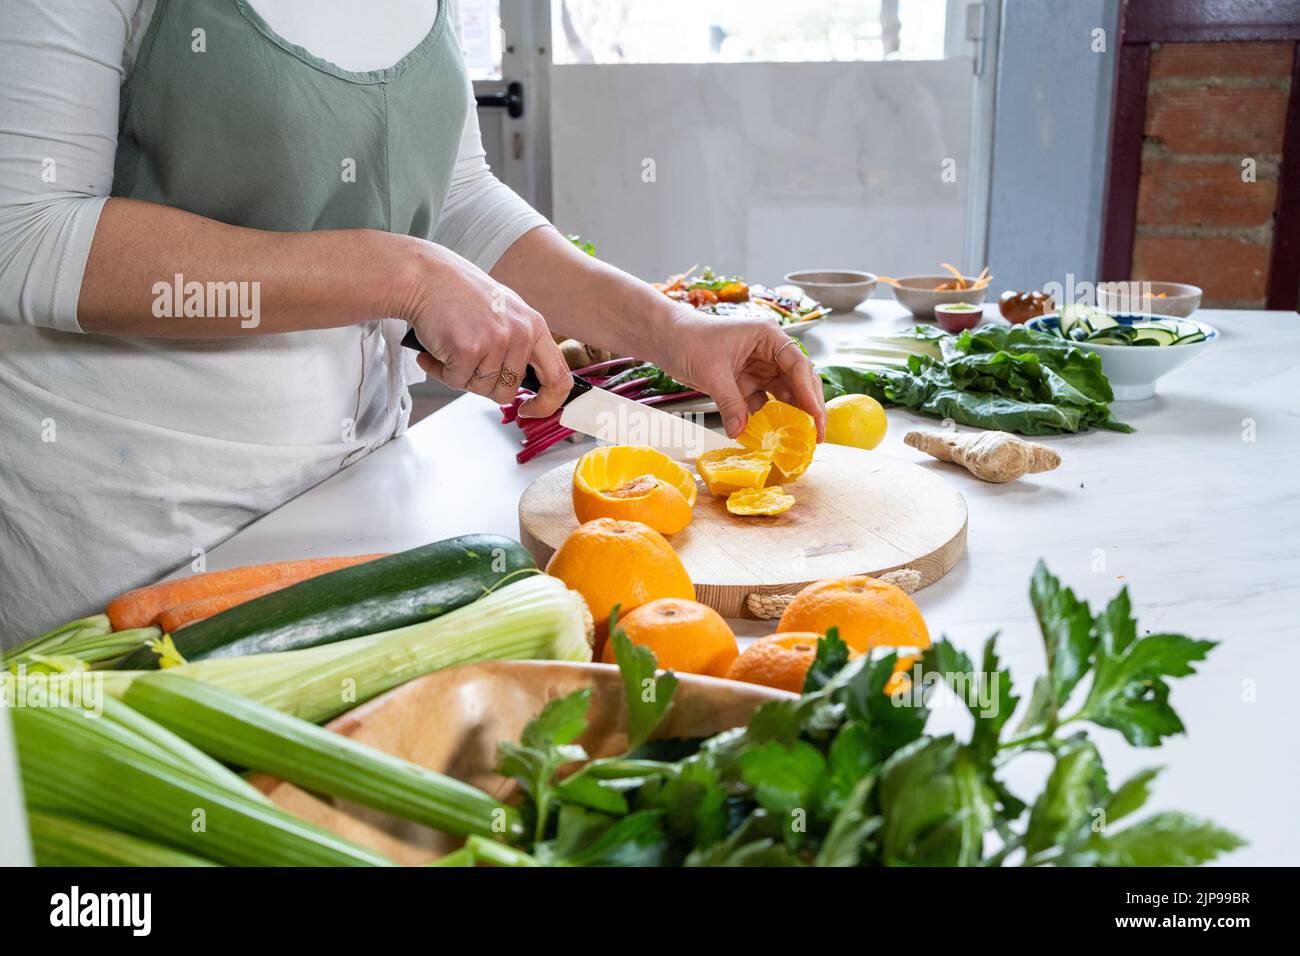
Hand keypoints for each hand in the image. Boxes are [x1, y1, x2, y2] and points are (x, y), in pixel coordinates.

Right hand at [395, 242, 569, 416]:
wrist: (424, 276)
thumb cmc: (459, 295)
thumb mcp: (505, 314)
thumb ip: (519, 346)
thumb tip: (527, 382)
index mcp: (534, 326)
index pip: (558, 378)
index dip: (546, 404)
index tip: (530, 410)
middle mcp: (520, 334)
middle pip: (509, 390)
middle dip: (485, 386)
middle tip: (468, 364)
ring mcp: (496, 341)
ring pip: (481, 388)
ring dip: (460, 376)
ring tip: (450, 349)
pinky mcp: (469, 349)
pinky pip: (456, 381)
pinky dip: (441, 371)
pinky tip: (434, 350)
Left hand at [651, 307, 826, 439]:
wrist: (667, 338)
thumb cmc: (689, 340)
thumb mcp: (712, 371)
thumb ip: (729, 402)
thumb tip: (740, 431)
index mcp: (768, 336)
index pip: (798, 365)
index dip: (809, 393)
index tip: (815, 417)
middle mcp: (769, 351)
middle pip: (798, 381)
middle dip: (809, 407)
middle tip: (816, 434)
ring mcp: (759, 367)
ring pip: (784, 394)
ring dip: (791, 415)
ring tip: (801, 439)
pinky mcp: (747, 382)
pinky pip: (764, 403)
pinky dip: (768, 418)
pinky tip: (773, 435)